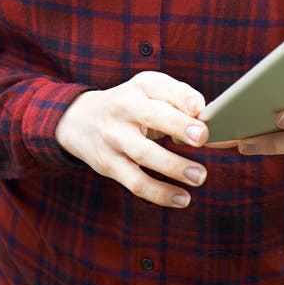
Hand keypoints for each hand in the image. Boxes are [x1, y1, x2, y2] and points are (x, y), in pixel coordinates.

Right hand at [55, 71, 208, 207]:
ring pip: (144, 154)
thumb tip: (203, 117)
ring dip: (173, 166)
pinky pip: (136, 182)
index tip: (199, 108)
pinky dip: (160, 193)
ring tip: (200, 176)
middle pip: (151, 116)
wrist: (81, 119)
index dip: (181, 97)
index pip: (161, 86)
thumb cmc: (132, 104)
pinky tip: (182, 198)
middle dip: (178, 125)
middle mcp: (124, 108)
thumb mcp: (150, 90)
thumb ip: (178, 98)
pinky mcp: (109, 164)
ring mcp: (114, 137)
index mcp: (140, 85)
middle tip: (203, 137)